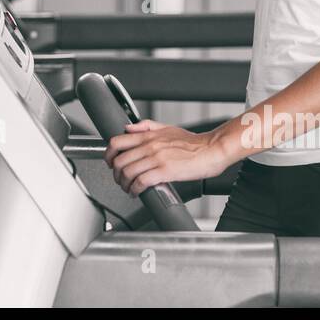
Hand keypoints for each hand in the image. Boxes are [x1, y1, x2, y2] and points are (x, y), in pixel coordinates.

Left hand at [103, 119, 230, 196]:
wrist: (211, 150)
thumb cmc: (193, 143)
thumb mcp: (167, 128)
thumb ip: (146, 126)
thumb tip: (128, 128)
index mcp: (148, 135)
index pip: (116, 142)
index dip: (108, 155)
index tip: (110, 163)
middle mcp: (149, 146)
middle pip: (118, 161)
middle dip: (115, 174)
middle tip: (120, 180)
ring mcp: (156, 158)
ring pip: (127, 173)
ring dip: (124, 185)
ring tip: (128, 189)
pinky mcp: (165, 172)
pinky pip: (141, 182)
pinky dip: (134, 190)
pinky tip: (137, 193)